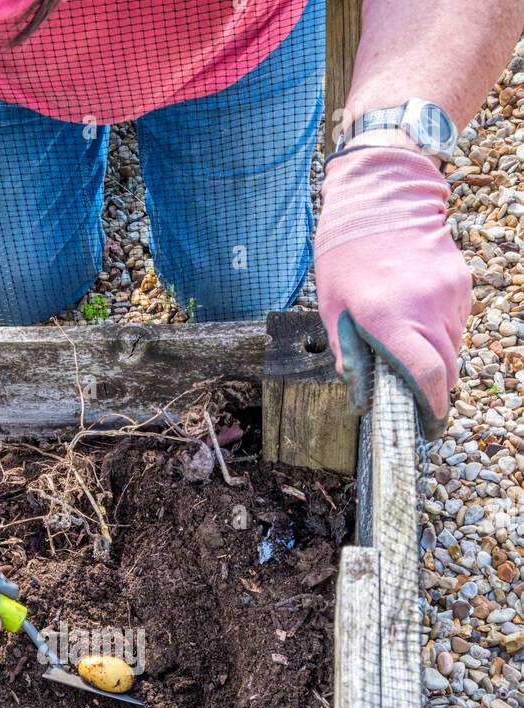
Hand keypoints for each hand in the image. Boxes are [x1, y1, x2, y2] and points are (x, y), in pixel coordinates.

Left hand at [314, 147, 471, 438]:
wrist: (382, 197)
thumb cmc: (346, 255)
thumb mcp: (333, 310)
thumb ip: (350, 356)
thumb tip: (363, 394)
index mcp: (390, 320)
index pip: (427, 377)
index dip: (431, 408)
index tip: (428, 426)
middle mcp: (427, 309)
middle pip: (447, 370)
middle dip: (435, 391)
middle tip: (418, 400)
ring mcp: (449, 294)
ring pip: (454, 347)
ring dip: (436, 359)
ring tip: (409, 346)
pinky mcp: (461, 282)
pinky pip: (456, 322)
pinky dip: (440, 332)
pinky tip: (417, 316)